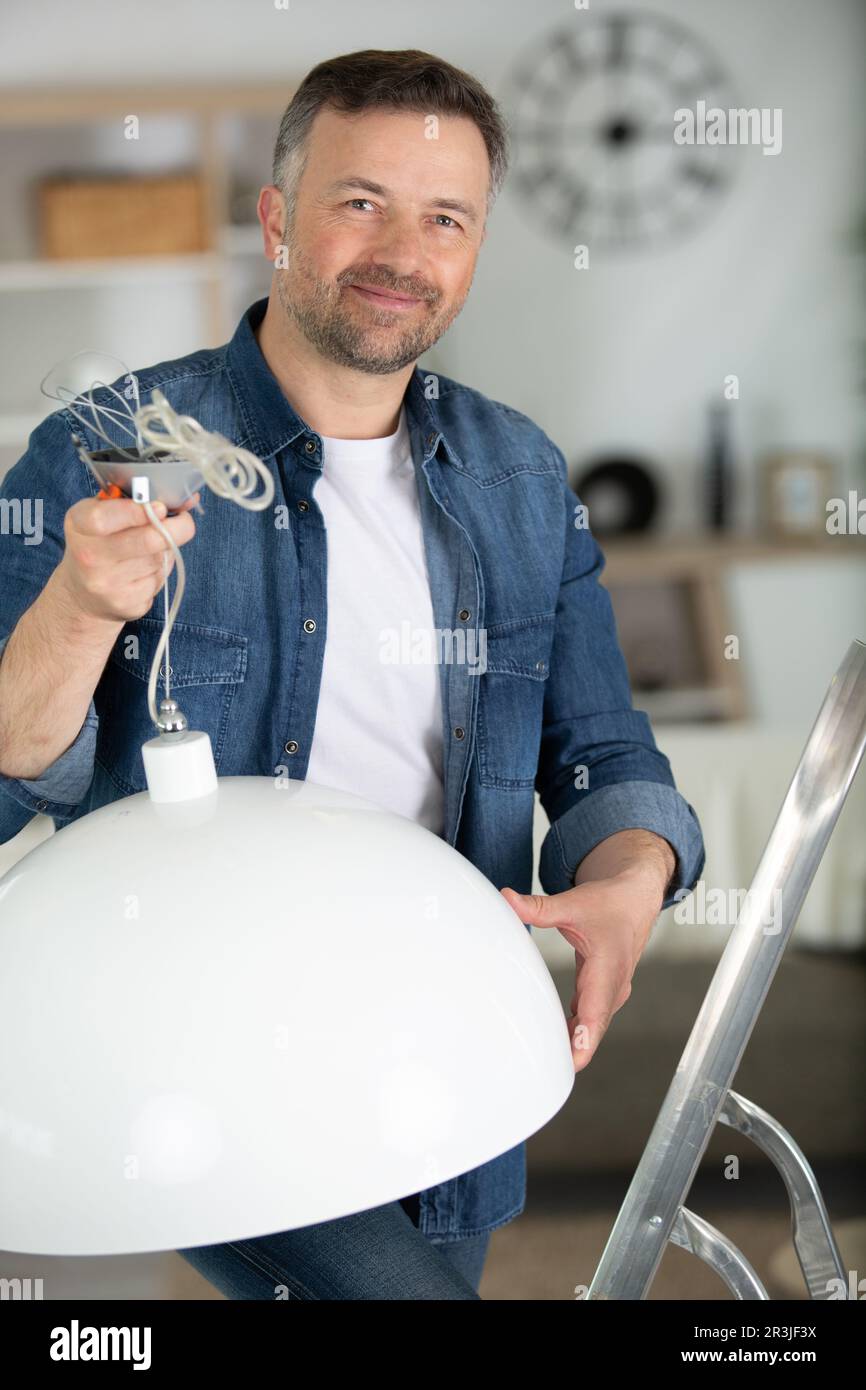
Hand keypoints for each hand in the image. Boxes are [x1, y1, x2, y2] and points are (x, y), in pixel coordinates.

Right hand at [55, 492, 199, 623]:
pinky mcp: (126, 604)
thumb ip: (137, 501)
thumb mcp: (103, 514)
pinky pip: (159, 581)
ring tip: (147, 552)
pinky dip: (159, 573)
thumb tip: (187, 499)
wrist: (83, 596)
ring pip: (159, 560)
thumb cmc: (100, 544)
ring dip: (164, 552)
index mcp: (79, 524)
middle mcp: (89, 556)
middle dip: (176, 528)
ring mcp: (107, 584)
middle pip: (148, 540)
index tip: (160, 507)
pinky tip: (141, 574)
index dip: (136, 512)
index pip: (103, 518)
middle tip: (183, 522)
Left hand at [500, 865, 665, 1072]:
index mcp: (608, 966)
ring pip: (590, 1026)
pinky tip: (551, 1044)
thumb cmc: (611, 904)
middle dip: (572, 1054)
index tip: (573, 1062)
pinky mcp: (601, 992)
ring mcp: (609, 992)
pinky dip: (572, 1032)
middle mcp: (612, 986)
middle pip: (592, 1028)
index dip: (584, 1038)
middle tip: (543, 1076)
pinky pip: (587, 1019)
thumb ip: (538, 907)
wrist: (636, 900)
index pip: (596, 1009)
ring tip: (540, 1068)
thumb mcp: (574, 902)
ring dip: (570, 1046)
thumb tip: (506, 900)